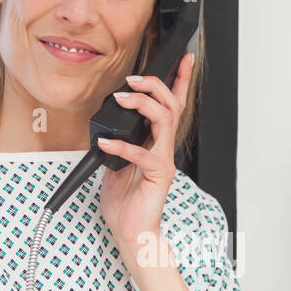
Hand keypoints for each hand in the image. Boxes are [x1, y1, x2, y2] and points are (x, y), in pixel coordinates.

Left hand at [96, 52, 194, 252]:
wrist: (131, 231)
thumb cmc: (125, 203)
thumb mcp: (116, 164)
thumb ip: (118, 143)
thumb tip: (107, 126)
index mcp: (156, 143)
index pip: (172, 105)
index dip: (180, 80)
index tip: (183, 59)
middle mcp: (164, 148)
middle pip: (171, 105)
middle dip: (155, 85)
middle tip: (133, 80)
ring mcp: (164, 161)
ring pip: (164, 120)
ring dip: (143, 104)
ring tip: (121, 99)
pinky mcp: (159, 176)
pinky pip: (144, 154)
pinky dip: (123, 145)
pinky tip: (106, 142)